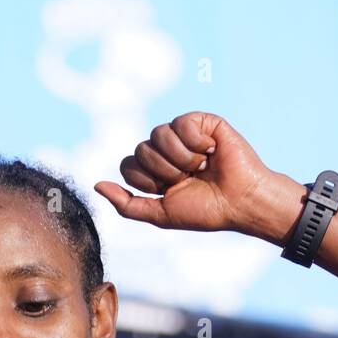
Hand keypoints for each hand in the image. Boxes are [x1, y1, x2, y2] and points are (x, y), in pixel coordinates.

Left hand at [94, 112, 301, 240]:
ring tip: (202, 166)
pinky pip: (181, 123)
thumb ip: (126, 204)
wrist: (240, 202)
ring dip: (181, 158)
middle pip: (141, 150)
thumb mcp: (159, 214)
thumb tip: (96, 186)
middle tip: (190, 179)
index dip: (146, 180)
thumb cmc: (205, 211)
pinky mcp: (203, 122)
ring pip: (158, 134)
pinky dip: (196, 142)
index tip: (169, 191)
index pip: (129, 165)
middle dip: (165, 171)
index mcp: (155, 172)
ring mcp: (184, 135)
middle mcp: (167, 151)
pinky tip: (212, 150)